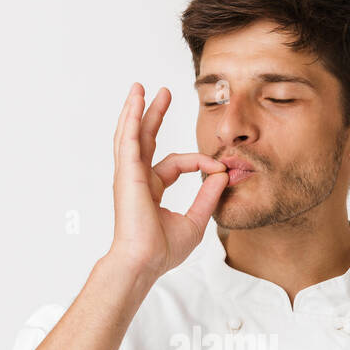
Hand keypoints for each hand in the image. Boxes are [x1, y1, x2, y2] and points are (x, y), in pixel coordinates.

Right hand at [109, 82, 229, 280]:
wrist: (144, 262)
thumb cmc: (162, 250)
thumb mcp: (195, 221)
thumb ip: (208, 197)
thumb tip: (222, 175)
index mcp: (151, 190)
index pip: (176, 164)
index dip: (200, 163)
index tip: (220, 169)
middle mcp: (138, 180)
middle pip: (147, 139)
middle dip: (154, 115)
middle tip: (162, 93)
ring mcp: (129, 175)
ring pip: (132, 134)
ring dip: (137, 109)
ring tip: (141, 88)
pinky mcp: (126, 173)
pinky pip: (129, 140)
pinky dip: (132, 119)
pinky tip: (136, 102)